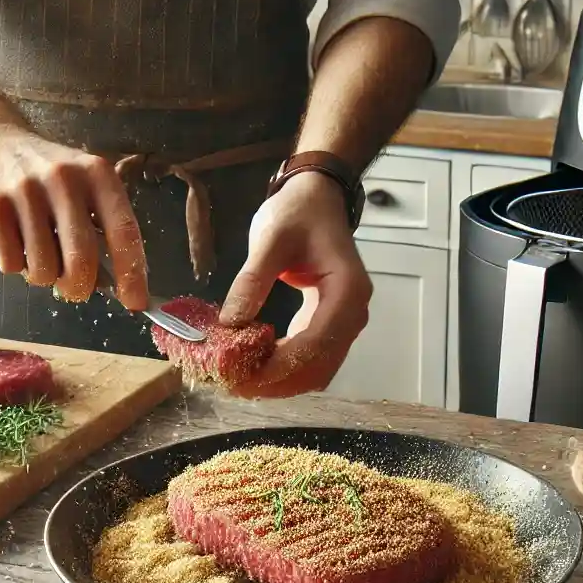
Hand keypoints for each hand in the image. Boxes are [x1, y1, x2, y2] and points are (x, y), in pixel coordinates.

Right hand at [0, 126, 147, 308]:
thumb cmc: (47, 177)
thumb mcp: (84, 186)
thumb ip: (103, 227)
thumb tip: (120, 283)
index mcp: (97, 175)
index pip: (124, 231)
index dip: (132, 273)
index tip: (135, 303)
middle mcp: (64, 179)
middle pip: (82, 260)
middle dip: (79, 287)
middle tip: (74, 288)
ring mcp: (25, 192)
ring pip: (44, 268)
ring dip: (44, 275)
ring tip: (38, 253)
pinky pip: (11, 264)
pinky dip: (16, 266)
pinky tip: (14, 242)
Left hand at [220, 171, 372, 397]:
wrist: (318, 199)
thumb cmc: (299, 213)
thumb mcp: (270, 240)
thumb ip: (252, 281)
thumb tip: (229, 323)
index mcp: (347, 291)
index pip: (317, 343)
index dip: (281, 365)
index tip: (245, 375)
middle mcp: (353, 314)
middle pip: (320, 366)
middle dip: (278, 381)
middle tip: (234, 384)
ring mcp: (345, 322)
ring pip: (317, 370)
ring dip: (281, 381)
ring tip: (241, 379)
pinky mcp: (330, 325)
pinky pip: (312, 359)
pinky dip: (285, 369)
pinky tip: (255, 365)